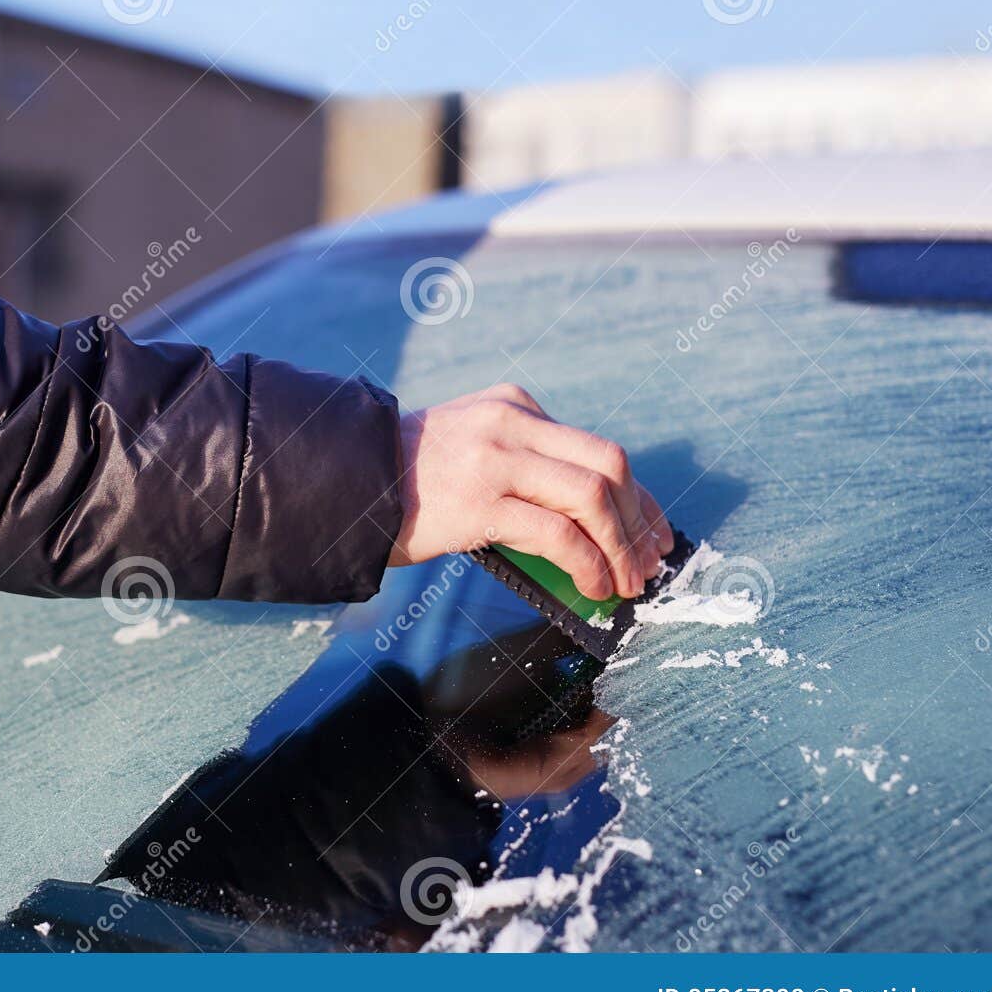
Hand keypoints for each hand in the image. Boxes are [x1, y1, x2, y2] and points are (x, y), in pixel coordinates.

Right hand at [387, 385, 672, 600]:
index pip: (595, 448)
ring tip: (626, 583)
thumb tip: (582, 531)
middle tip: (650, 560)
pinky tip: (594, 586)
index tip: (652, 530)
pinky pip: (558, 533)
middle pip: (609, 464)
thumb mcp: (470, 449)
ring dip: (621, 546)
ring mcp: (496, 459)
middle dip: (640, 519)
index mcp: (513, 405)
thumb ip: (521, 467)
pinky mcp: (480, 502)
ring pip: (593, 496)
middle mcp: (511, 423)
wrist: (340, 480)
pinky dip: (588, 563)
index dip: (637, 496)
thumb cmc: (405, 483)